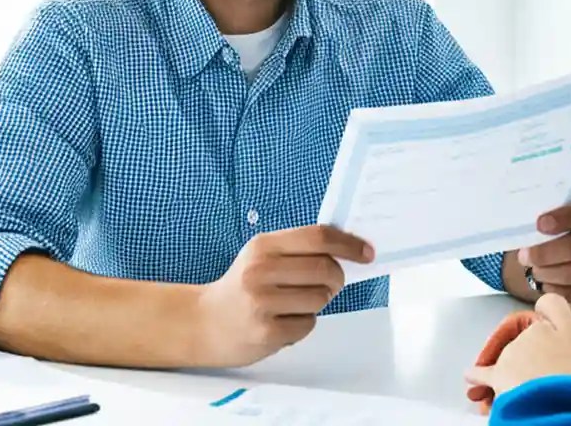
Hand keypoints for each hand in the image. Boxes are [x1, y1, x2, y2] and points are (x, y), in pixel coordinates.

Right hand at [197, 225, 373, 366]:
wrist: (203, 322)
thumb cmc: (241, 287)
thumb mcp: (262, 256)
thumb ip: (298, 250)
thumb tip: (348, 250)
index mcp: (263, 246)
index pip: (318, 237)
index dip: (348, 244)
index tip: (366, 252)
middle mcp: (261, 271)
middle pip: (325, 269)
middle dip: (336, 278)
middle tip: (328, 284)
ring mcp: (262, 303)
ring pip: (320, 299)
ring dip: (317, 303)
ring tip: (292, 304)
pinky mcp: (266, 332)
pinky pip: (308, 324)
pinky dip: (303, 324)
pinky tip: (282, 321)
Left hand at [465, 294, 570, 403]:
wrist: (557, 404)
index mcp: (565, 330)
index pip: (554, 304)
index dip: (550, 311)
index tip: (548, 318)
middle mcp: (537, 333)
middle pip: (529, 335)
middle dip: (532, 351)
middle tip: (542, 372)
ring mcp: (515, 351)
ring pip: (510, 356)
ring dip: (513, 370)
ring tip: (524, 389)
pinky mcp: (498, 372)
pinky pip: (485, 372)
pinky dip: (480, 377)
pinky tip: (474, 380)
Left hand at [518, 197, 570, 306]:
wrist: (561, 253)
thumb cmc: (555, 228)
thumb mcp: (553, 214)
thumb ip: (548, 216)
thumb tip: (532, 227)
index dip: (566, 217)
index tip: (540, 224)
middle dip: (548, 253)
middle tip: (525, 256)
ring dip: (548, 273)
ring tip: (533, 270)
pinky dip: (556, 290)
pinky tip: (544, 283)